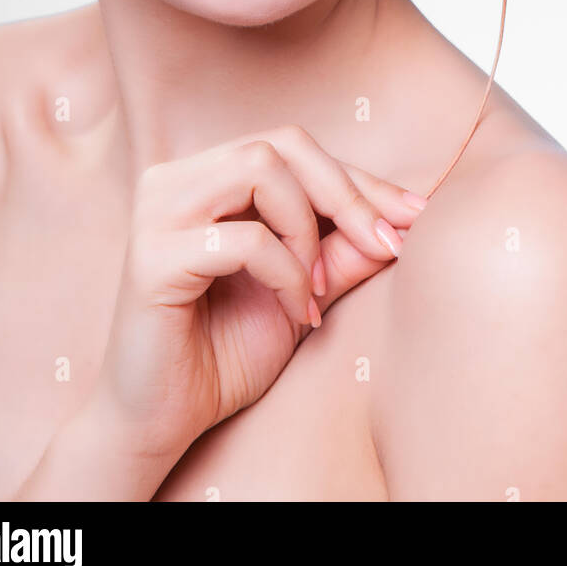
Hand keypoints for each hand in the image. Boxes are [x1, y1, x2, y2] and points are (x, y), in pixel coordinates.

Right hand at [89, 123, 424, 463]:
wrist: (161, 421)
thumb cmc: (224, 353)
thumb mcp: (302, 292)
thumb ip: (342, 250)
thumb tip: (404, 217)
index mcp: (205, 177)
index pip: (295, 149)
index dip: (360, 181)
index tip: (415, 216)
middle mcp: (174, 179)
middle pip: (281, 143)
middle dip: (346, 193)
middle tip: (383, 245)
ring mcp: (157, 212)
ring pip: (260, 166)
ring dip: (307, 228)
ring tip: (315, 287)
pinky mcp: (151, 256)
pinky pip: (245, 237)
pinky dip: (285, 272)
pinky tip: (296, 313)